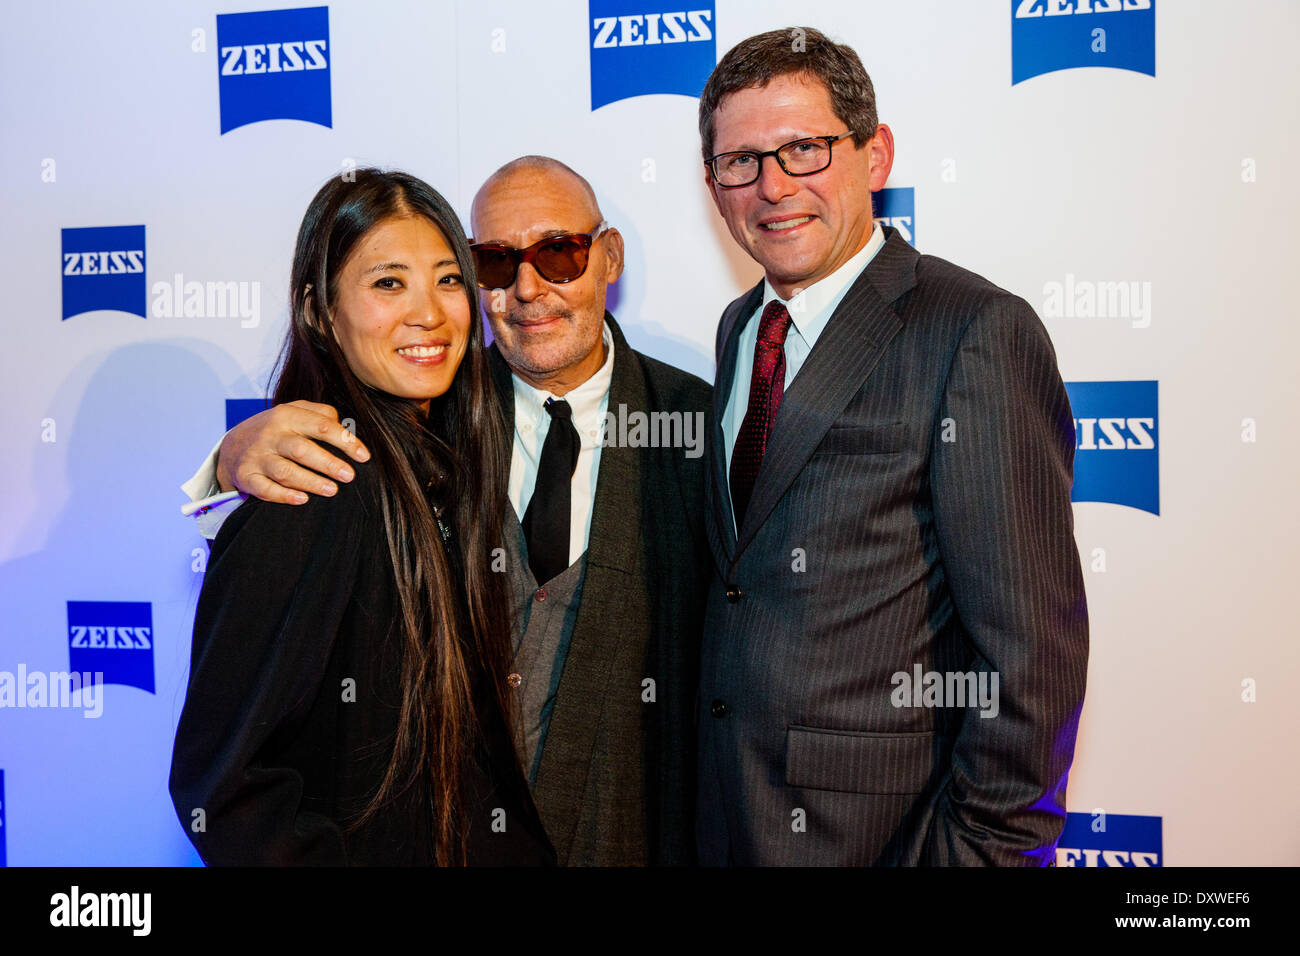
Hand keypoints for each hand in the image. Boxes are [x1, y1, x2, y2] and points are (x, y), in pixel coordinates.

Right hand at [215, 400, 369, 503]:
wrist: (231, 445)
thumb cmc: (276, 429)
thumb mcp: (294, 411)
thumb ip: (321, 414)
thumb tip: (347, 428)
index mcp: (286, 416)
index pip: (320, 426)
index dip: (344, 441)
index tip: (363, 457)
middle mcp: (270, 435)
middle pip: (302, 449)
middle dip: (328, 463)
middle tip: (349, 476)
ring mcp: (257, 457)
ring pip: (284, 471)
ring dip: (310, 482)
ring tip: (332, 490)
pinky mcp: (246, 477)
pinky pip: (265, 489)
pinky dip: (284, 496)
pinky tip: (303, 500)